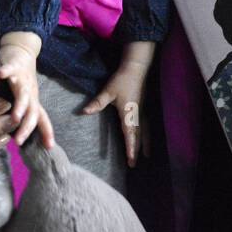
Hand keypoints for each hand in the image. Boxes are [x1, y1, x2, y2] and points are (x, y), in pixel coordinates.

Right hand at [0, 37, 55, 148]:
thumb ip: (21, 115)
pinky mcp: (14, 65)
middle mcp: (30, 92)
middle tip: (19, 141)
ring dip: (20, 106)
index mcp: (33, 101)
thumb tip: (13, 137)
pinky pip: (10, 68)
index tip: (50, 147)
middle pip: (32, 112)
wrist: (22, 51)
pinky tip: (0, 74)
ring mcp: (22, 79)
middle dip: (26, 127)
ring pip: (23, 94)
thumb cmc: (21, 80)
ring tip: (15, 117)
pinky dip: (6, 71)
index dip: (46, 132)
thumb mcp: (24, 99)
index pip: (41, 119)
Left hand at [81, 52, 152, 166]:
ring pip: (145, 131)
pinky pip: (146, 124)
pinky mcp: (143, 106)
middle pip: (138, 136)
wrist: (136, 68)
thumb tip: (84, 112)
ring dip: (145, 143)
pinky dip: (147, 134)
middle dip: (136, 149)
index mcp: (129, 113)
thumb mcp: (108, 91)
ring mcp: (142, 111)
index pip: (130, 134)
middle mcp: (137, 115)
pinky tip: (147, 136)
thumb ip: (97, 103)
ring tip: (147, 154)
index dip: (131, 147)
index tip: (131, 159)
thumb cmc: (122, 80)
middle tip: (134, 163)